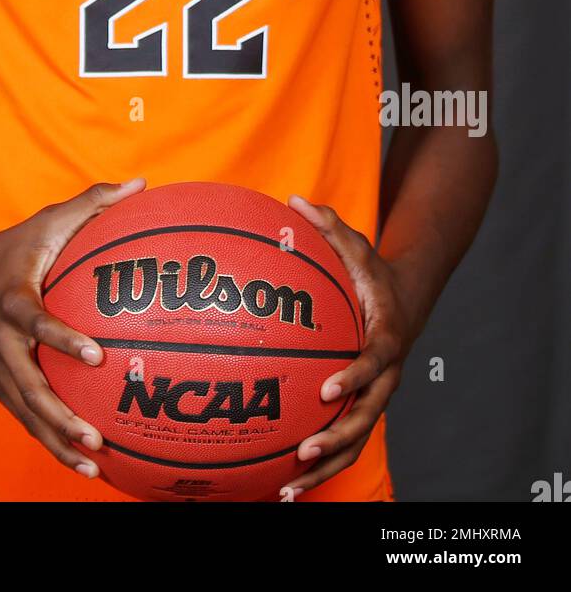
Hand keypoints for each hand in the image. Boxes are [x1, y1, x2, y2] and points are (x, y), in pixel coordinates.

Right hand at [0, 178, 145, 482]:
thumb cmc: (18, 245)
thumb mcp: (51, 218)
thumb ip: (94, 201)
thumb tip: (141, 183)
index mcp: (12, 299)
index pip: (35, 323)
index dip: (62, 339)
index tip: (95, 355)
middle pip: (26, 385)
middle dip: (58, 413)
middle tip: (94, 433)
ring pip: (24, 412)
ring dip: (56, 439)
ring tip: (94, 461)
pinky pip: (24, 417)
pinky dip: (49, 440)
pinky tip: (83, 461)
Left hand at [279, 194, 414, 499]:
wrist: (404, 301)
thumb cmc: (372, 272)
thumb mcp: (357, 245)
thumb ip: (328, 224)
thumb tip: (292, 199)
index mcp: (384, 338)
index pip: (373, 363)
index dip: (353, 377)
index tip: (328, 389)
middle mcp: (384, 377)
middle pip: (366, 417)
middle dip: (336, 439)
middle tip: (304, 452)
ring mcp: (375, 397)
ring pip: (355, 442)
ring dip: (325, 467)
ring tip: (288, 488)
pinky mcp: (362, 409)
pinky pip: (344, 443)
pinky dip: (320, 466)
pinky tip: (282, 483)